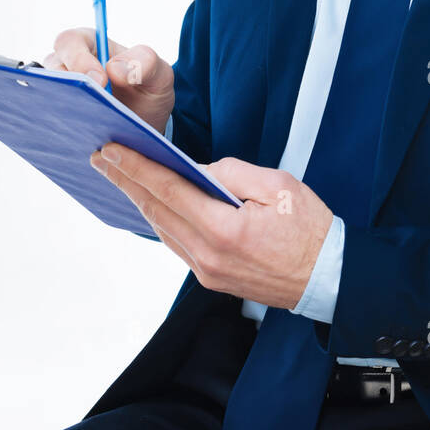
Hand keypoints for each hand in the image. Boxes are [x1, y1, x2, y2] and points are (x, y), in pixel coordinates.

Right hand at [44, 28, 173, 134]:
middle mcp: (66, 66)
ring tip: (83, 126)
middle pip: (51, 70)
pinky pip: (49, 122)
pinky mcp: (57, 117)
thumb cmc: (147, 89)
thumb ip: (146, 63)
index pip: (70, 42)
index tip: (99, 80)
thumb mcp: (159, 74)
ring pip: (46, 97)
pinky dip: (61, 130)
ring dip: (61, 110)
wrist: (145, 123)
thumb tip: (115, 68)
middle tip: (88, 104)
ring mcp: (58, 92)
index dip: (79, 59)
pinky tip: (80, 142)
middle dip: (67, 85)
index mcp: (89, 44)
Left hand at [88, 149, 332, 309]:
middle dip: (126, 180)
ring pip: (162, 228)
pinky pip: (176, 243)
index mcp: (225, 229)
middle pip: (156, 210)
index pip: (169, 190)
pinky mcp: (210, 278)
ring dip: (140, 200)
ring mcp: (207, 271)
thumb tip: (198, 169)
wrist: (328, 279)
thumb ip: (233, 173)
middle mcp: (208, 255)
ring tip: (120, 174)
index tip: (111, 150)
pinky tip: (151, 202)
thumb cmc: (310, 229)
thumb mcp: (279, 186)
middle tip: (100, 157)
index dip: (136, 167)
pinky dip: (160, 218)